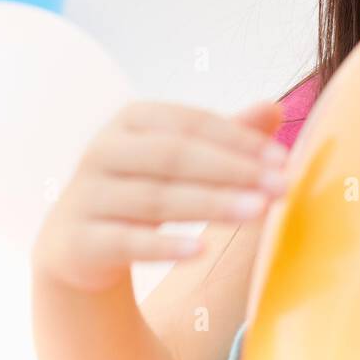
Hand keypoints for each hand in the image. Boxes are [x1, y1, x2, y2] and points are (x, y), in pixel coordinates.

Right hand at [32, 100, 289, 292]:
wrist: (77, 246)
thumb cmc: (140, 189)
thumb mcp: (178, 160)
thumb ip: (224, 136)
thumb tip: (275, 108)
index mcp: (131, 120)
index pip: (191, 123)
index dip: (238, 139)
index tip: (282, 160)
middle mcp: (103, 149)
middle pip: (174, 156)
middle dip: (233, 171)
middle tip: (281, 187)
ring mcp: (86, 194)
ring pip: (156, 199)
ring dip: (212, 205)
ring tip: (259, 212)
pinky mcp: (78, 240)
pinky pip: (126, 242)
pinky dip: (165, 247)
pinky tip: (202, 251)